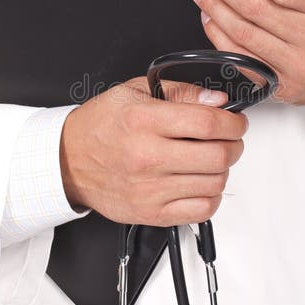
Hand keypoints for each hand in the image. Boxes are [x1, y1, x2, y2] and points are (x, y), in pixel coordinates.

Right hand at [59, 78, 247, 225]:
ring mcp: (150, 189)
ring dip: (222, 170)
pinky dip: (211, 196)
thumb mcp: (135, 92)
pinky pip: (201, 211)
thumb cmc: (100, 126)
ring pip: (214, 183)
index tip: (236, 122)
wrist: (68, 160)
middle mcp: (147, 157)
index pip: (209, 124)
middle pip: (217, 156)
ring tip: (210, 160)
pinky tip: (201, 183)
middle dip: (234, 145)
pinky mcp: (151, 213)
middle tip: (230, 140)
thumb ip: (181, 93)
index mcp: (144, 121)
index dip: (233, 122)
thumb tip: (217, 101)